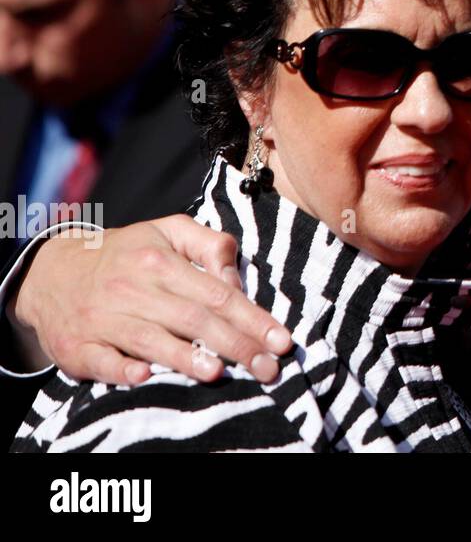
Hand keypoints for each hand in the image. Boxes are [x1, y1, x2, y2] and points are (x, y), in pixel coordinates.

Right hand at [11, 215, 291, 385]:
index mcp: (159, 261)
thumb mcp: (168, 231)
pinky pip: (103, 360)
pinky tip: (145, 377)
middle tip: (269, 369)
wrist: (51, 273)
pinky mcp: (78, 347)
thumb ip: (209, 245)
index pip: (217, 293)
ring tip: (218, 372)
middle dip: (236, 345)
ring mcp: (104, 319)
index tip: (281, 340)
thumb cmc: (126, 253)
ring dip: (185, 358)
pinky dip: (123, 369)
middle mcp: (133, 289)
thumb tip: (235, 278)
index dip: (252, 318)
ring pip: (150, 340)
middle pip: (193, 319)